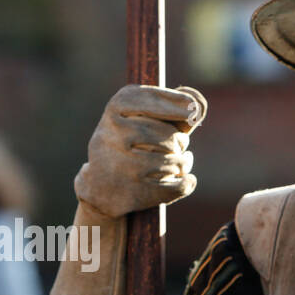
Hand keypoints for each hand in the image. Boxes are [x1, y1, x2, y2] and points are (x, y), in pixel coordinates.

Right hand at [74, 84, 207, 218]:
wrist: (98, 185)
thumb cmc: (128, 144)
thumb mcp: (141, 117)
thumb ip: (173, 105)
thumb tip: (196, 105)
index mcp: (117, 107)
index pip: (164, 101)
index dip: (184, 107)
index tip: (192, 113)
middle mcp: (116, 134)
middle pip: (172, 136)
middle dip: (181, 141)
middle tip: (178, 144)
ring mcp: (123, 166)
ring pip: (176, 162)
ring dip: (182, 163)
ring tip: (178, 163)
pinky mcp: (133, 193)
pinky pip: (178, 186)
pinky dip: (186, 183)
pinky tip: (183, 179)